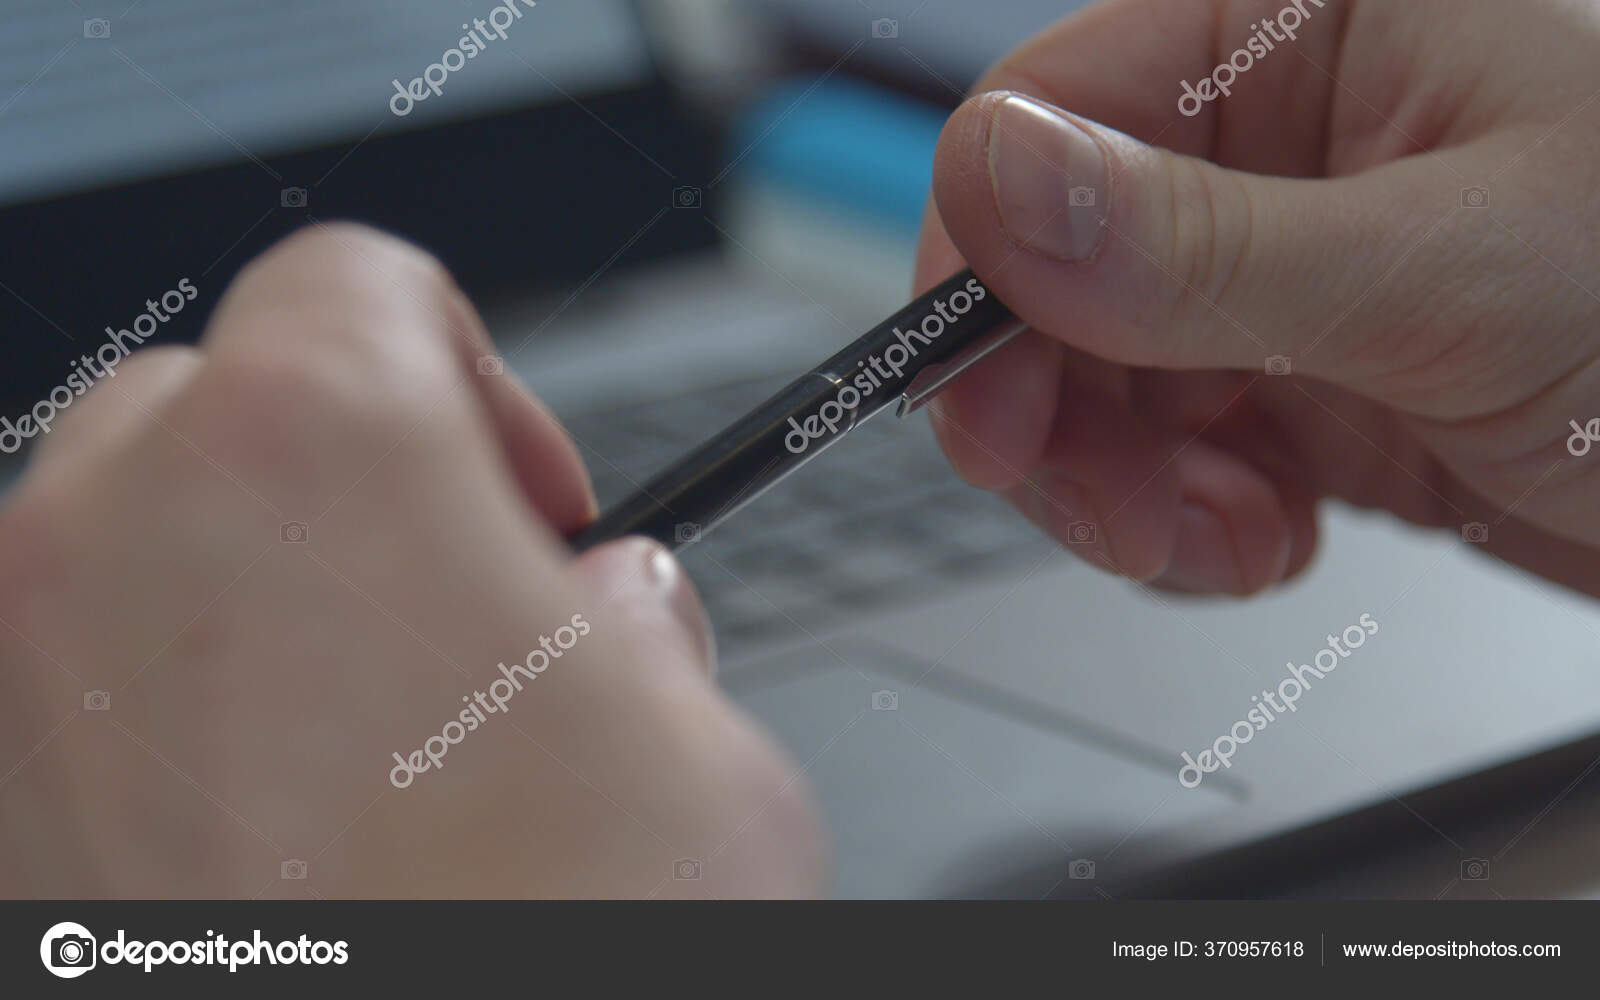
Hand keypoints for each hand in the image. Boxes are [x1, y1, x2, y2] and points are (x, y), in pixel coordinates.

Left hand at [0, 225, 822, 897]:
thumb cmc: (567, 953)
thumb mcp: (703, 757)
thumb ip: (640, 630)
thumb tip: (601, 610)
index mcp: (317, 456)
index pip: (360, 281)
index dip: (473, 375)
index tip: (522, 495)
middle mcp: (112, 546)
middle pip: (213, 402)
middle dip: (338, 481)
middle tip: (454, 619)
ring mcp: (12, 695)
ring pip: (116, 551)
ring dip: (240, 604)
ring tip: (373, 755)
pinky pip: (62, 704)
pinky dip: (156, 728)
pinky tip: (279, 842)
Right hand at [916, 0, 1599, 595]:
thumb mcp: (1458, 278)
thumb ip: (1203, 248)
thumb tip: (996, 188)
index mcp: (1310, 28)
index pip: (1052, 115)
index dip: (986, 263)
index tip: (981, 397)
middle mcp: (1283, 142)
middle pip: (1052, 267)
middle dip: (1052, 405)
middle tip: (1097, 504)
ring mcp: (1288, 273)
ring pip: (1095, 377)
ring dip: (1123, 485)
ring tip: (1218, 537)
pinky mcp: (1308, 385)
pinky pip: (1170, 452)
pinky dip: (1187, 521)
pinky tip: (1264, 540)